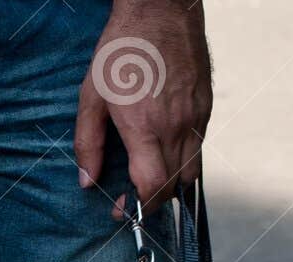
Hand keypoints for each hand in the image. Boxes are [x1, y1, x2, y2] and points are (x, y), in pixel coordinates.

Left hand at [76, 0, 211, 215]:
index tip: (125, 211)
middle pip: (172, 187)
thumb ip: (88, 143)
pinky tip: (165, 152)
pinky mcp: (205, 107)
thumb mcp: (92, 95)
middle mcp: (176, 127)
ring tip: (151, 179)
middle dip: (152, 200)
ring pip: (191, 173)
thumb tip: (87, 182)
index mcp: (145, 127)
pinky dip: (183, 161)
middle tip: (133, 198)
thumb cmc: (121, 49)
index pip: (153, 188)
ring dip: (171, 185)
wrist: (160, 9)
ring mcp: (195, 118)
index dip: (139, 208)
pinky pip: (199, 148)